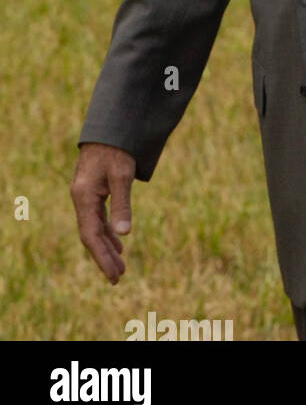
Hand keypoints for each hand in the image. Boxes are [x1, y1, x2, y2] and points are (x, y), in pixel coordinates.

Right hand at [70, 143, 135, 282]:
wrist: (109, 127)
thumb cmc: (116, 149)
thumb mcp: (123, 175)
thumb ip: (122, 205)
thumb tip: (124, 235)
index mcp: (84, 197)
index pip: (91, 235)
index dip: (102, 257)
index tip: (114, 274)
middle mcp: (81, 199)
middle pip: (91, 235)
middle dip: (104, 257)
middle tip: (118, 278)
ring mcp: (86, 195)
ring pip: (95, 227)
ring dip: (107, 246)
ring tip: (120, 265)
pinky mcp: (93, 190)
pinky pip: (98, 217)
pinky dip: (108, 230)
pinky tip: (117, 240)